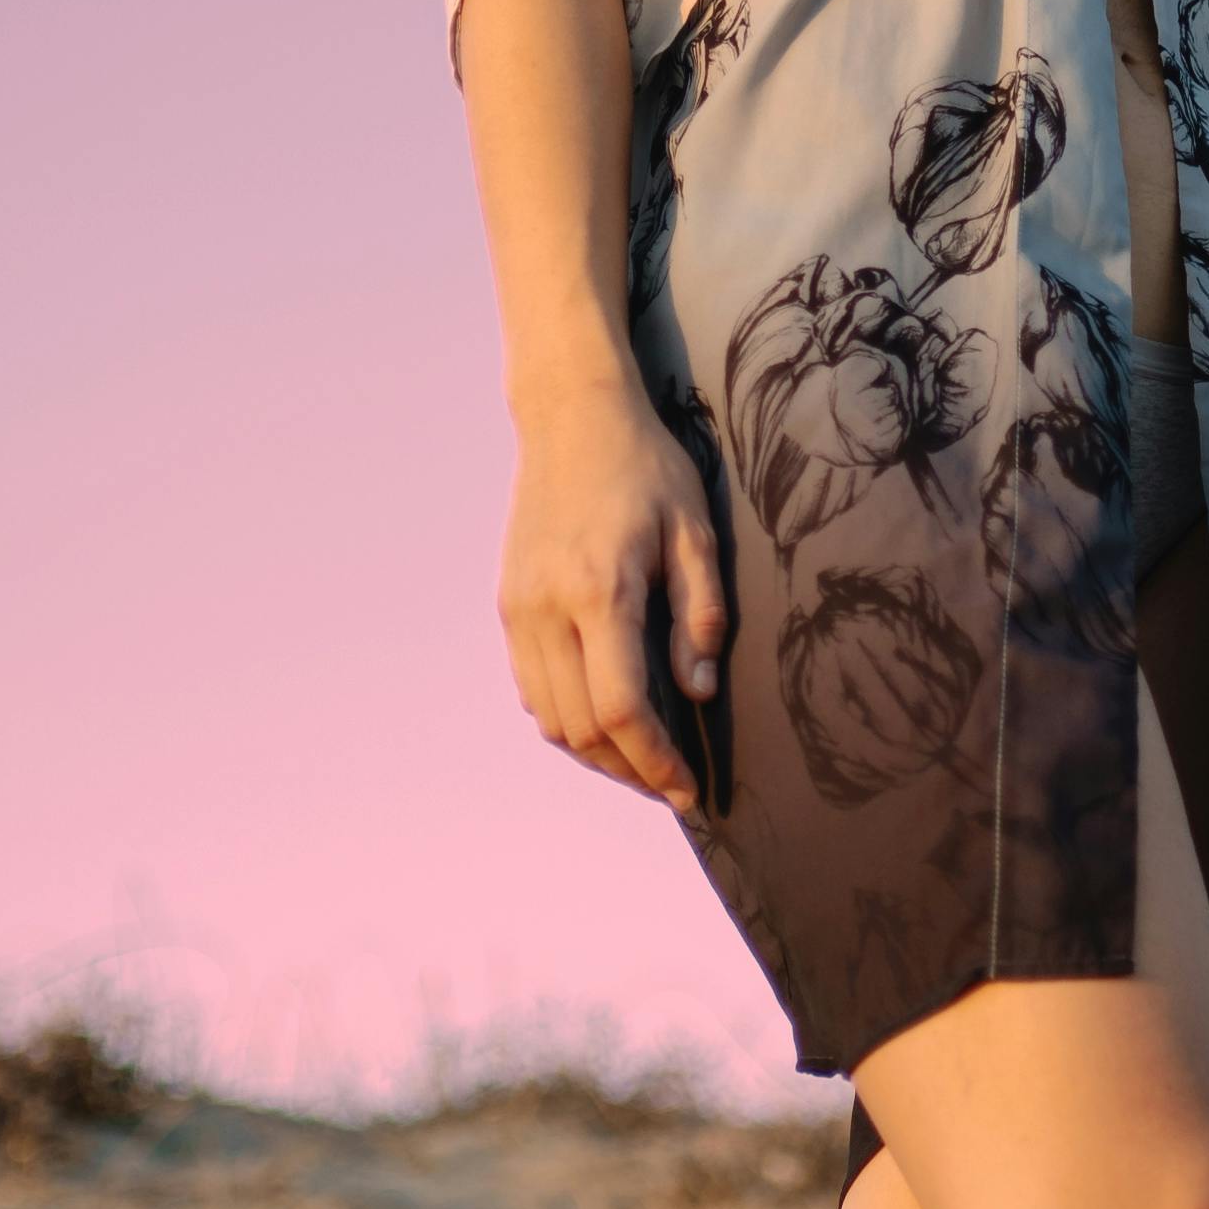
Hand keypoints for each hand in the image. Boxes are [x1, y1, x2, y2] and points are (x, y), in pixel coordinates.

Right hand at [497, 371, 727, 808]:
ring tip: (641, 763)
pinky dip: (565, 720)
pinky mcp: (508, 606)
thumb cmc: (645, 468)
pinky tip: (603, 720)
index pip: (622, 708)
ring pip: (549, 718)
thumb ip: (700, 615)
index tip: (688, 790)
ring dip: (595, 755)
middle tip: (671, 786)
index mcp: (600, 592)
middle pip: (580, 727)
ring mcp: (519, 610)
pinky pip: (531, 689)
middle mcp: (547, 609)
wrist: (570, 418)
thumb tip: (699, 692)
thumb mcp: (694, 532)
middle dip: (629, 771)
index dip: (655, 762)